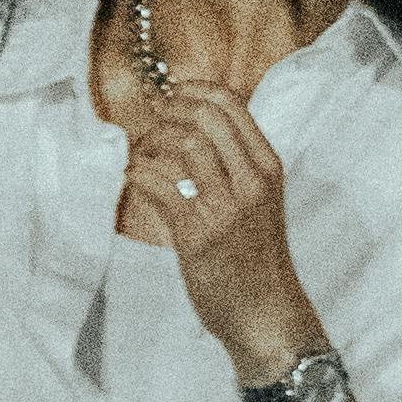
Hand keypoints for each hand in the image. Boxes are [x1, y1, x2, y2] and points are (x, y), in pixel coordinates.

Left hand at [123, 75, 311, 371]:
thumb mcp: (262, 201)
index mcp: (268, 168)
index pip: (233, 105)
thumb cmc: (258, 258)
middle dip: (171, 108)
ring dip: (153, 142)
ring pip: (184, 146)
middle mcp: (251, 182)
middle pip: (206, 117)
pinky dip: (139, 175)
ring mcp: (225, 207)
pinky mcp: (196, 234)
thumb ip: (237, 165)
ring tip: (143, 152)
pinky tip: (133, 178)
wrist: (266, 312)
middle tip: (152, 115)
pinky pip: (159, 186)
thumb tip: (196, 126)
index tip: (174, 92)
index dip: (196, 89)